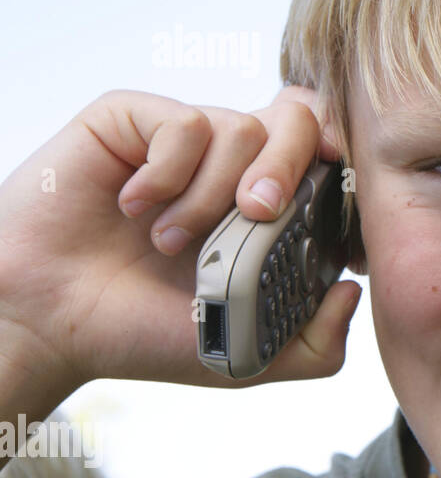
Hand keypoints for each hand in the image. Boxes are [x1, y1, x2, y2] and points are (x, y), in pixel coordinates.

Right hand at [0, 86, 361, 408]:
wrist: (50, 325)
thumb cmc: (143, 334)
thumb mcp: (246, 357)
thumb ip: (315, 346)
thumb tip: (353, 291)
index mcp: (270, 207)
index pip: (328, 156)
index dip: (340, 167)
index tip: (334, 202)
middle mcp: (233, 164)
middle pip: (300, 121)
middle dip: (290, 166)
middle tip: (257, 213)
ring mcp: (185, 140)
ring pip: (243, 126)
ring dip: (211, 194)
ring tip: (169, 241)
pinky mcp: (132, 120)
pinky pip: (183, 122)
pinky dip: (166, 173)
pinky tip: (133, 207)